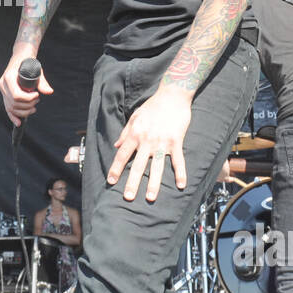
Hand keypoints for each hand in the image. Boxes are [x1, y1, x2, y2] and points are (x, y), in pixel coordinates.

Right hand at [0, 51, 53, 126]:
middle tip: (37, 100)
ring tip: (34, 107)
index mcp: (9, 77)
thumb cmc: (29, 62)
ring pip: (11, 107)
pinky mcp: (4, 94)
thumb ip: (42, 82)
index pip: (17, 95)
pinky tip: (18, 123)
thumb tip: (49, 92)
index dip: (28, 99)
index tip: (37, 95)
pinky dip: (13, 116)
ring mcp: (2, 90)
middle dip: (27, 105)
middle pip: (14, 103)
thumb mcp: (37, 71)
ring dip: (23, 111)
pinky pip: (7, 107)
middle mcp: (3, 84)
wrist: (21, 57)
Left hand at [107, 87, 192, 202]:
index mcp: (135, 134)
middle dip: (132, 182)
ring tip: (150, 197)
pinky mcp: (176, 141)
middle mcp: (147, 140)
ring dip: (153, 183)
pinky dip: (180, 173)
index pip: (122, 155)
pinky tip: (182, 185)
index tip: (111, 181)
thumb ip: (125, 132)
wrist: (172, 95)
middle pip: (138, 165)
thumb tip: (116, 145)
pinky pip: (178, 160)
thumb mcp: (135, 117)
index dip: (116, 168)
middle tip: (127, 198)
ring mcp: (162, 142)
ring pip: (156, 166)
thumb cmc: (152, 106)